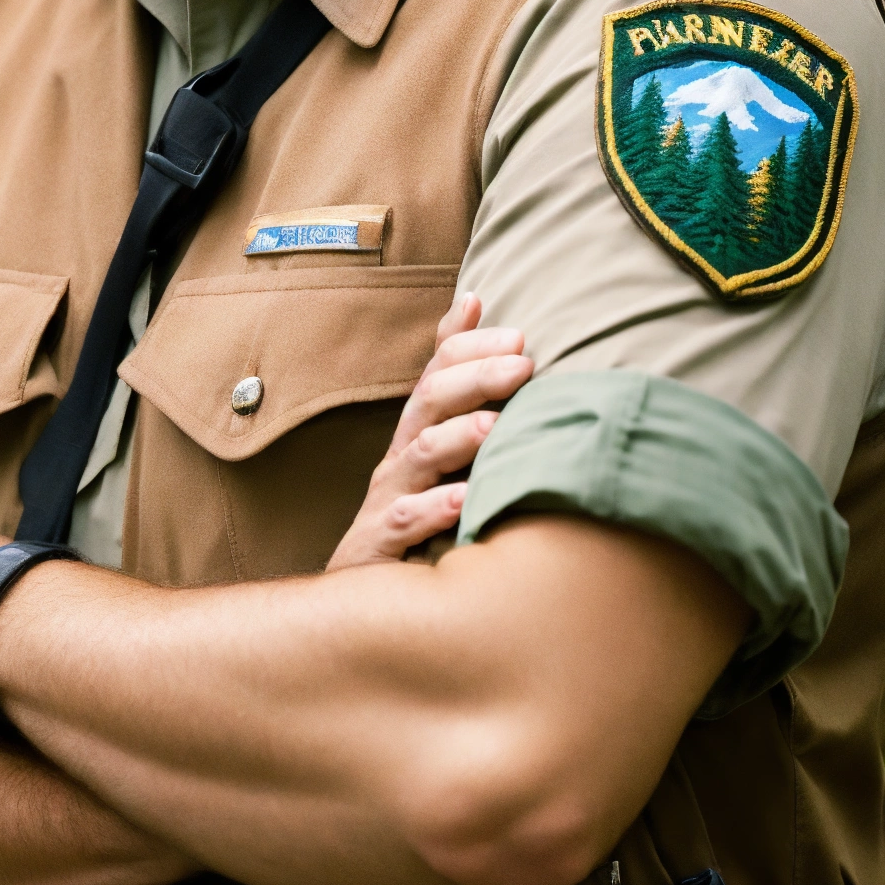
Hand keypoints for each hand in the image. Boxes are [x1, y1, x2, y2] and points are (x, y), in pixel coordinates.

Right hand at [327, 293, 531, 570]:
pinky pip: (407, 520)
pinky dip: (436, 508)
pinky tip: (467, 501)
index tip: (517, 336)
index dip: (472, 347)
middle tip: (522, 363)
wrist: (363, 586)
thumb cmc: (414, 508)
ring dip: (459, 436)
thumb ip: (457, 378)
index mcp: (419, 428)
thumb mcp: (438, 445)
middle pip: (431, 401)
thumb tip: (473, 298)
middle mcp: (402, 455)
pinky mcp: (381, 542)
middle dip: (476, 377)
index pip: (440, 371)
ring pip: (420, 455)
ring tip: (495, 426)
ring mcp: (390, 496)